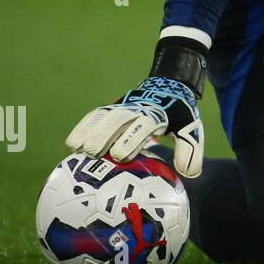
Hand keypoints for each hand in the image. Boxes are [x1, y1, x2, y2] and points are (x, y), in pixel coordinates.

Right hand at [67, 76, 204, 177]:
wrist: (169, 89)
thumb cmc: (179, 116)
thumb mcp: (191, 129)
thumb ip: (190, 150)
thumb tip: (190, 174)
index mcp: (157, 115)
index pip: (143, 126)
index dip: (130, 139)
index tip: (120, 156)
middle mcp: (137, 109)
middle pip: (117, 119)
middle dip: (104, 134)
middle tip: (93, 153)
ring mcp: (122, 107)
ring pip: (102, 116)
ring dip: (88, 130)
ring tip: (76, 149)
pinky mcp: (111, 108)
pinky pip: (94, 115)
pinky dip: (83, 126)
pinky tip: (72, 143)